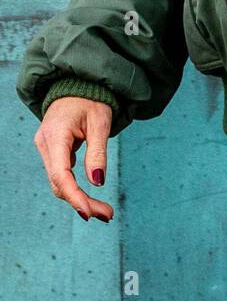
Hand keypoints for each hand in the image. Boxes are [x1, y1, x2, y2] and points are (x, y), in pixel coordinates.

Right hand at [34, 97, 114, 222]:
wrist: (77, 85)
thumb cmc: (90, 100)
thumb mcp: (100, 123)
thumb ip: (98, 152)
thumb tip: (97, 181)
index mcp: (55, 135)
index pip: (61, 174)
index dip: (74, 196)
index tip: (89, 212)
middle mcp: (45, 144)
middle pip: (59, 183)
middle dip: (82, 202)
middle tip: (107, 215)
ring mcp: (46, 148)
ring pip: (59, 182)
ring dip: (79, 198)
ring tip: (103, 211)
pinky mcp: (52, 151)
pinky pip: (61, 175)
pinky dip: (75, 188)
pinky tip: (90, 197)